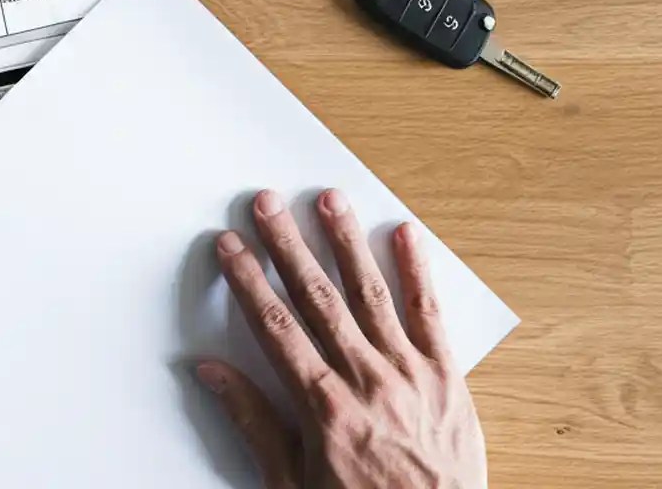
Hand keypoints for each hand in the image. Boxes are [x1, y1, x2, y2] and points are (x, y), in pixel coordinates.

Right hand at [196, 188, 486, 488]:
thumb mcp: (290, 482)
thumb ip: (253, 423)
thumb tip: (213, 374)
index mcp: (323, 407)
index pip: (274, 326)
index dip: (247, 280)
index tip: (231, 246)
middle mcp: (366, 380)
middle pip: (316, 298)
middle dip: (287, 245)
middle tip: (267, 203)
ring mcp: (410, 374)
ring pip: (370, 294)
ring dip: (346, 243)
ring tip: (329, 200)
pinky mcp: (447, 378)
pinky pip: (430, 314)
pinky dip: (417, 272)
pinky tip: (403, 235)